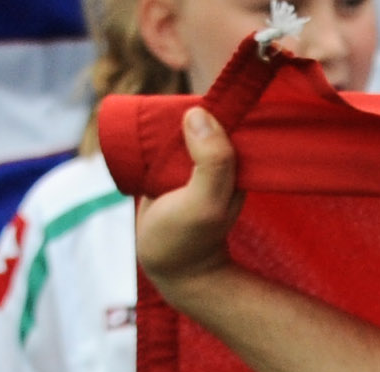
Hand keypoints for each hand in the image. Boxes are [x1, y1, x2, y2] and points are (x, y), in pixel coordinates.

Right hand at [138, 105, 245, 304]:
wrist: (171, 267)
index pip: (232, 116)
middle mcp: (218, 158)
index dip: (217, 101)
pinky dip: (152, 134)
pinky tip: (143, 133)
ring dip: (165, 120)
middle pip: (203, 116)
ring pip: (181, 127)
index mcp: (235, 160)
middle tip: (162, 112)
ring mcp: (193, 162)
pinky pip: (162, 141)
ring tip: (149, 122)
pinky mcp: (170, 168)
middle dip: (185, 107)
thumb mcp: (205, 202)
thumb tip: (199, 113)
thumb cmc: (190, 238)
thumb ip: (212, 162)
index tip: (195, 96)